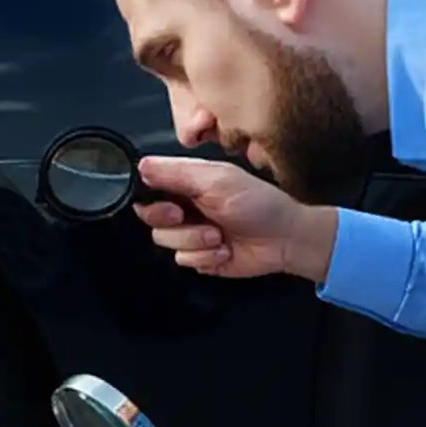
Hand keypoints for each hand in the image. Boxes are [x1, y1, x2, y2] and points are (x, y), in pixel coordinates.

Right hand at [134, 156, 337, 281]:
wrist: (284, 239)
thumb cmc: (259, 204)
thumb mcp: (216, 180)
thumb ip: (176, 173)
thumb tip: (141, 166)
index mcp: (187, 181)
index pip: (149, 185)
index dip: (151, 197)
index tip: (170, 203)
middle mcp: (185, 205)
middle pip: (151, 216)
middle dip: (171, 221)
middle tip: (188, 217)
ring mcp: (190, 231)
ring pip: (165, 240)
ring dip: (194, 241)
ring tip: (219, 235)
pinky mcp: (198, 255)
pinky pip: (183, 260)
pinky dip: (205, 257)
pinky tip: (224, 249)